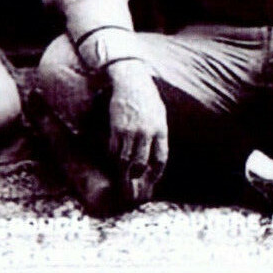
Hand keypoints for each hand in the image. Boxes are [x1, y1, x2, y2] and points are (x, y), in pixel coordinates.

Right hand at [105, 61, 167, 204]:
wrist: (131, 81)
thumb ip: (158, 136)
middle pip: (141, 164)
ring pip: (124, 161)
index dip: (155, 175)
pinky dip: (112, 160)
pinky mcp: (116, 128)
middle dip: (136, 180)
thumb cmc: (147, 99)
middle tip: (131, 191)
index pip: (160, 160)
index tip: (149, 184)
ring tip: (120, 184)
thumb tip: (154, 158)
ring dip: (121, 175)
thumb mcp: (159, 116)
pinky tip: (113, 163)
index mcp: (161, 130)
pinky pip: (113, 150)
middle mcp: (146, 132)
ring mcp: (130, 131)